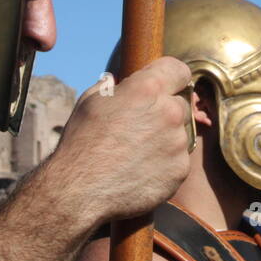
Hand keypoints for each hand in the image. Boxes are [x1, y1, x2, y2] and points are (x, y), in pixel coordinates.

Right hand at [43, 57, 192, 224]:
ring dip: (165, 140)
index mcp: (147, 89)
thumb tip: (119, 82)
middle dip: (164, 112)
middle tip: (139, 128)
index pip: (178, 70)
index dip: (171, 77)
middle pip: (180, 104)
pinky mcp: (180, 169)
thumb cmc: (82, 142)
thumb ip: (114, 87)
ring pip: (179, 134)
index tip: (166, 86)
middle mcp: (169, 112)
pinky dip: (165, 165)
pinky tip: (140, 170)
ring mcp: (177, 143)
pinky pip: (178, 161)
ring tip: (135, 153)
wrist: (80, 190)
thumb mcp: (91, 101)